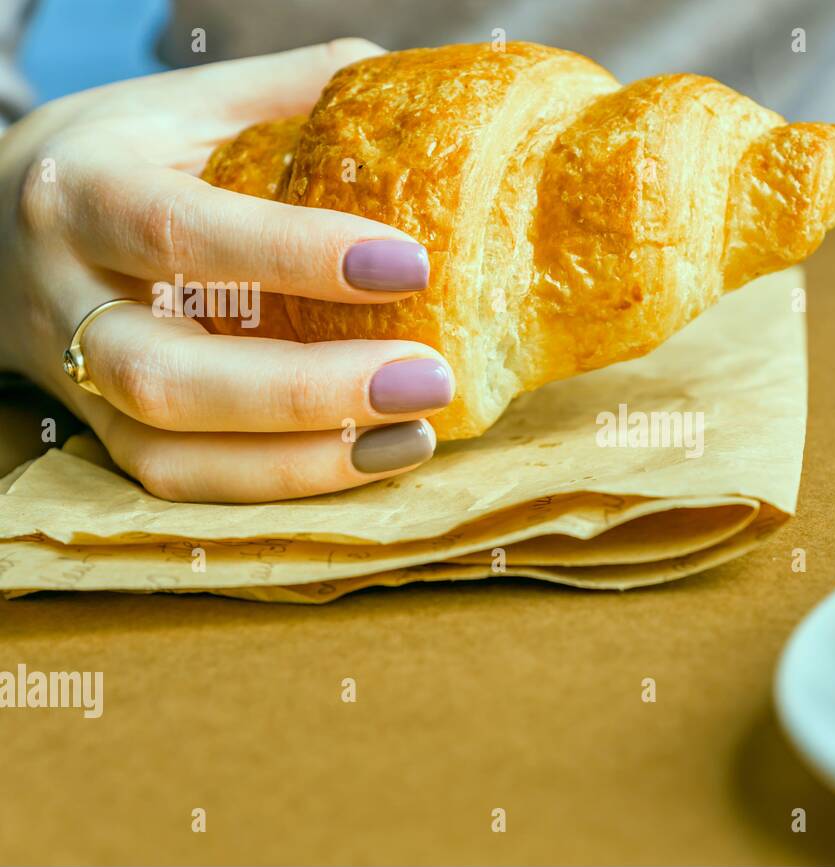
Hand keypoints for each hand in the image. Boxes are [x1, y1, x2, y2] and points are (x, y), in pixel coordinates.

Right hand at [0, 39, 454, 502]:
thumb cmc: (114, 162)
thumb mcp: (179, 107)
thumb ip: (285, 92)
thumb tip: (404, 76)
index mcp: (84, 192)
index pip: (183, 229)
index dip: (296, 253)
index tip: (409, 264)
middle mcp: (68, 299)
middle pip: (174, 376)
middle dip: (309, 390)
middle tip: (427, 378)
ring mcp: (80, 381)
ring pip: (175, 453)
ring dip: (305, 462)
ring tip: (414, 437)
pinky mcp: (106, 436)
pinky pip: (188, 483)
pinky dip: (283, 483)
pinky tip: (371, 459)